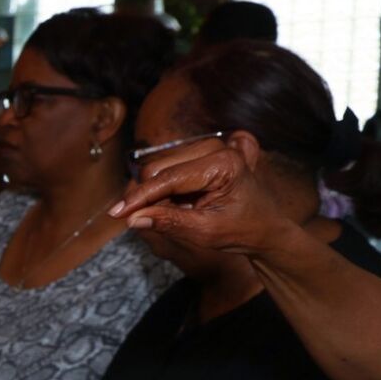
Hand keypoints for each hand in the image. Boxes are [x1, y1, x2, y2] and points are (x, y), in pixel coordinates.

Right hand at [111, 141, 304, 256]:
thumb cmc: (240, 230)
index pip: (168, 178)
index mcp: (223, 163)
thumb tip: (133, 219)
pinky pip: (168, 168)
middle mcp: (216, 147)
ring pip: (159, 167)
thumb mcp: (204, 232)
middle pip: (158, 168)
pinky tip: (180, 203)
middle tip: (156, 221)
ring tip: (178, 212)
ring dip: (157, 193)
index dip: (140, 197)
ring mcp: (209, 147)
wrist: (264, 228)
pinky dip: (164, 189)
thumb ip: (168, 222)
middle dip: (149, 197)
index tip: (116, 214)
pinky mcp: (202, 153)